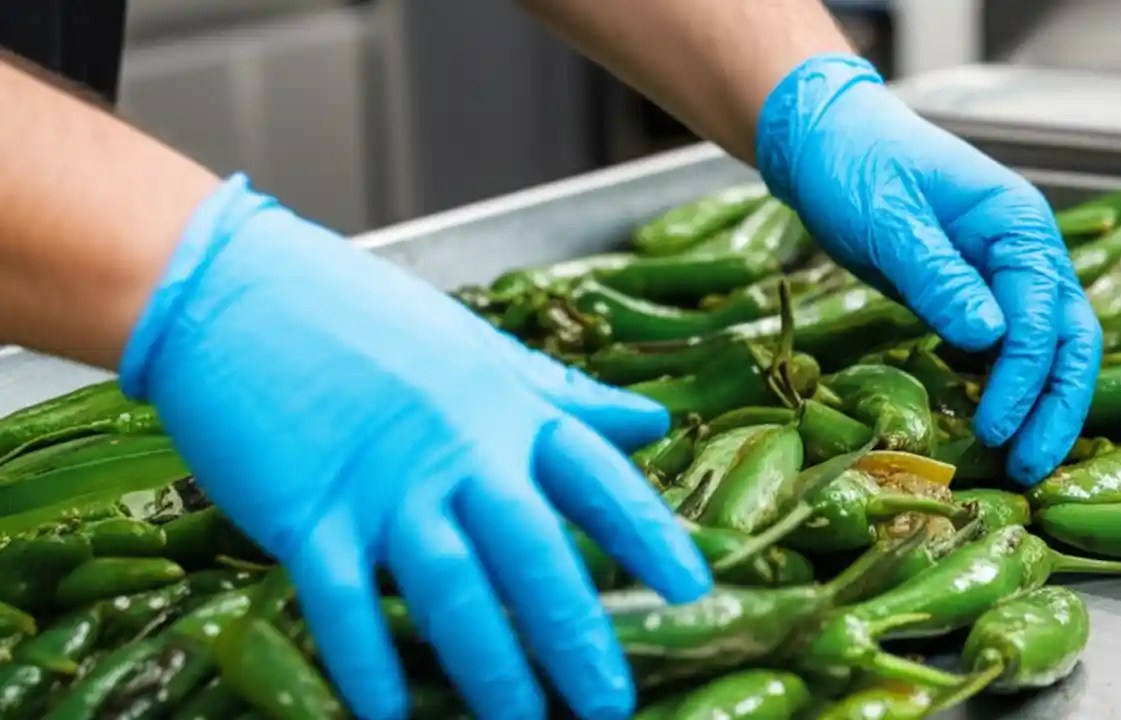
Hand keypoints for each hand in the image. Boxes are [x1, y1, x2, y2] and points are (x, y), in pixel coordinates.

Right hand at [119, 176, 711, 718]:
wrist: (234, 288)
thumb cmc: (360, 316)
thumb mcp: (475, 345)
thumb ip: (561, 394)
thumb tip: (648, 421)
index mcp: (503, 403)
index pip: (595, 475)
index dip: (650, 533)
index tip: (693, 585)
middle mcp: (455, 447)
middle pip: (533, 550)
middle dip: (576, 632)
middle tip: (610, 702)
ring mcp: (380, 483)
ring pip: (452, 587)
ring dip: (490, 664)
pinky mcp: (306, 512)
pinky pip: (345, 601)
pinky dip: (366, 661)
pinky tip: (390, 713)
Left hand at [755, 54, 1101, 483]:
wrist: (825, 144)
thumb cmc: (855, 166)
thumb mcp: (888, 219)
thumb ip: (936, 275)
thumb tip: (987, 337)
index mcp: (1017, 223)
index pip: (1041, 311)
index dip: (1022, 374)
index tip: (995, 425)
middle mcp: (1024, 250)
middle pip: (1067, 337)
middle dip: (1055, 405)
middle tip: (1030, 468)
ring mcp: (1001, 273)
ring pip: (1044, 348)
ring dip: (1039, 404)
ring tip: (1021, 463)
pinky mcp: (971, 294)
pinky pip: (1004, 347)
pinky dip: (1006, 387)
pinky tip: (994, 426)